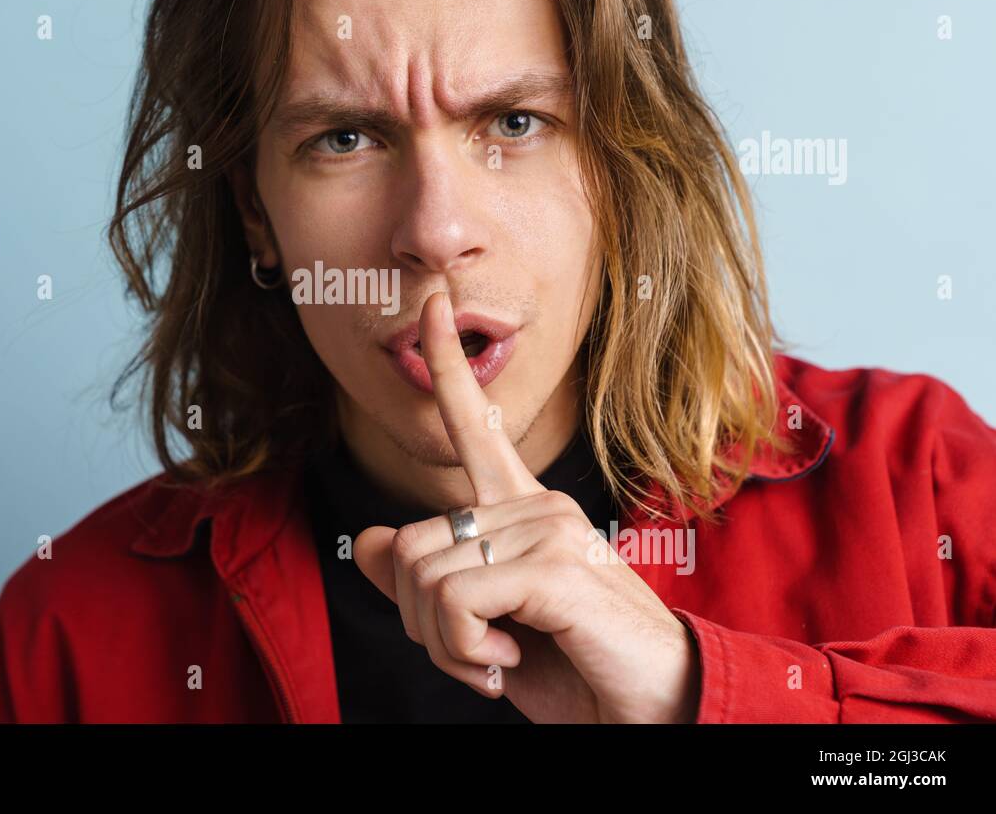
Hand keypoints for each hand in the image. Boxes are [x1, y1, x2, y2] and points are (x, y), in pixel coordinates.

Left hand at [352, 290, 701, 722]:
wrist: (650, 715)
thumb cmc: (571, 665)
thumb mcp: (481, 625)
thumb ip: (425, 584)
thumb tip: (369, 540)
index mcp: (521, 508)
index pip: (476, 423)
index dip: (445, 366)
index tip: (432, 304)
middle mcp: (537, 504)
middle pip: (411, 544)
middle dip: (420, 619)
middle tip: (475, 651)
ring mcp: (550, 528)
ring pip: (425, 576)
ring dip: (443, 642)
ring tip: (495, 659)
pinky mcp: (556, 565)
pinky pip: (457, 599)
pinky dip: (463, 650)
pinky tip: (507, 664)